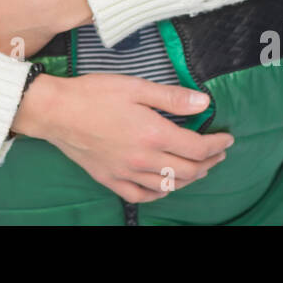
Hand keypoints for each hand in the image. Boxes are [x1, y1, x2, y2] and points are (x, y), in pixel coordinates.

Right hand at [11, 73, 234, 202]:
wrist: (55, 112)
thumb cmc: (94, 94)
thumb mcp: (135, 86)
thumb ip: (171, 97)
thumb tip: (204, 102)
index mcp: (153, 134)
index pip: (197, 148)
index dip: (217, 145)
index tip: (227, 138)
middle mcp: (143, 159)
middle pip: (188, 171)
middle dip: (210, 163)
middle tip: (218, 153)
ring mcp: (126, 173)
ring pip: (168, 187)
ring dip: (190, 179)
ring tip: (199, 168)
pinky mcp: (110, 179)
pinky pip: (141, 195)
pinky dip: (159, 193)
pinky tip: (164, 186)